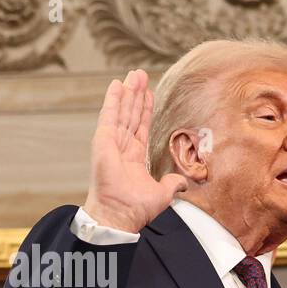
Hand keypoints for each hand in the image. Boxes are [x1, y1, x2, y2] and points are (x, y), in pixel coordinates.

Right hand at [83, 69, 187, 233]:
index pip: (141, 126)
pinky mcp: (103, 139)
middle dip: (137, 94)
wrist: (120, 213)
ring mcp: (112, 141)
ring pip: (122, 110)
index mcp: (134, 156)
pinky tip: (117, 83)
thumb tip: (182, 183)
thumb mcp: (163, 194)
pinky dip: (113, 98)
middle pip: (132, 113)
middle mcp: (122, 146)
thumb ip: (172, 184)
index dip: (146, 109)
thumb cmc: (136, 208)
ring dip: (128, 91)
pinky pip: (109, 114)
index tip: (149, 93)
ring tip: (134, 74)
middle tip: (140, 74)